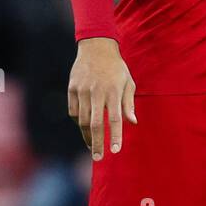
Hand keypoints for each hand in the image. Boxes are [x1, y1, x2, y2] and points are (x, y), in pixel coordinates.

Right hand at [68, 37, 136, 159]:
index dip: (115, 136)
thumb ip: (129, 103)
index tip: (115, 150)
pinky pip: (74, 111)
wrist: (96, 47)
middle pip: (95, 124)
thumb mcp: (128, 82)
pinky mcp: (72, 89)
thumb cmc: (116, 68)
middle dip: (96, 143)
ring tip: (92, 146)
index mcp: (113, 92)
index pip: (115, 119)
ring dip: (87, 135)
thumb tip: (133, 122)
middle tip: (98, 157)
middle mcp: (96, 92)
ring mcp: (82, 91)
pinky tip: (85, 127)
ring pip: (83, 120)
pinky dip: (79, 121)